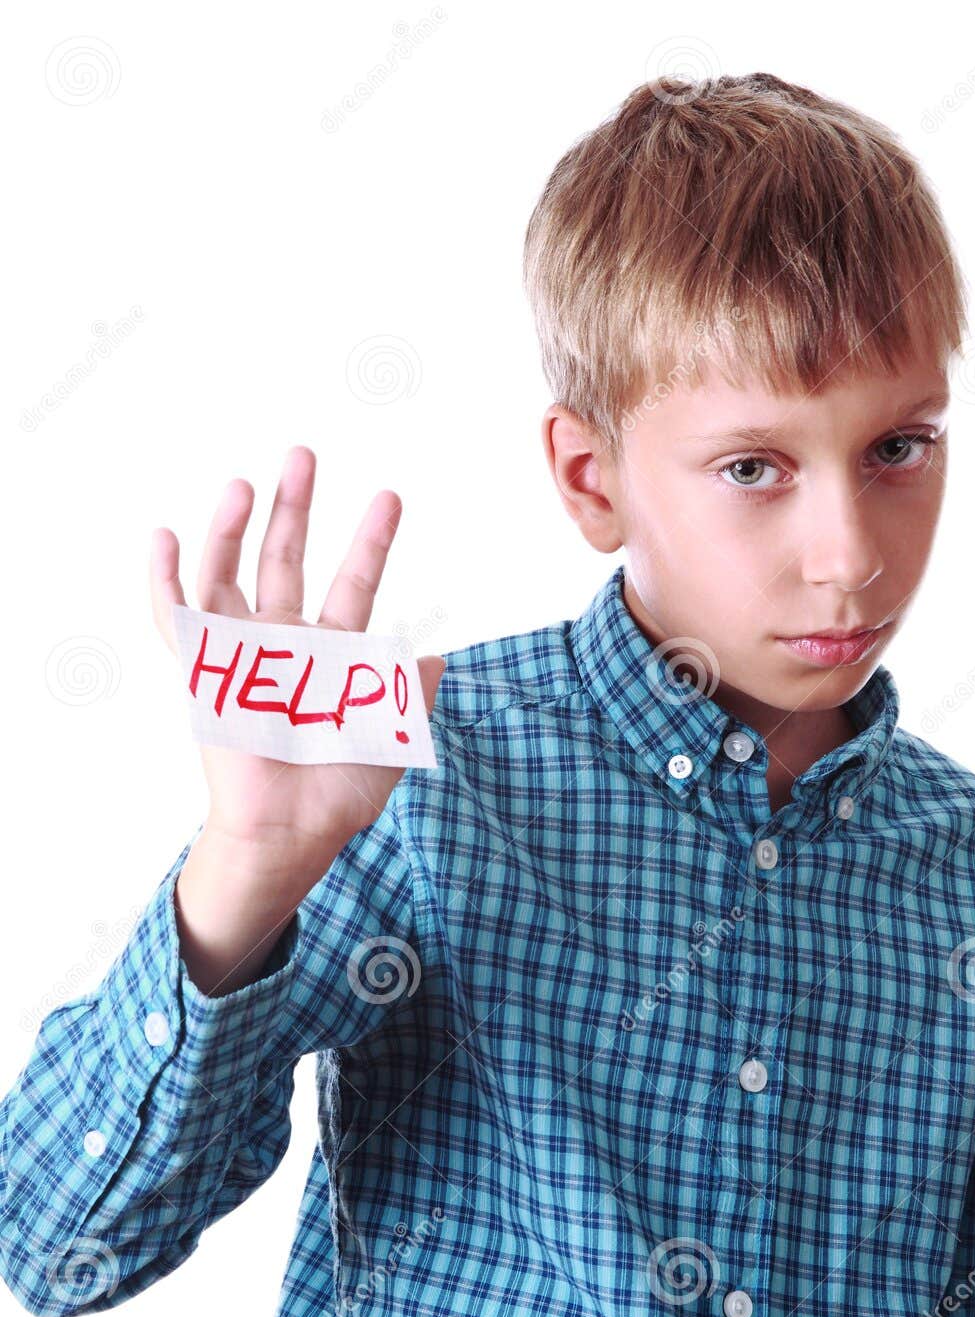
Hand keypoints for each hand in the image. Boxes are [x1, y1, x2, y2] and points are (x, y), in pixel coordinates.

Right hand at [149, 444, 445, 873]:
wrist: (291, 831)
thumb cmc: (339, 793)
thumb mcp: (394, 736)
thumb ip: (413, 693)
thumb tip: (436, 658)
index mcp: (331, 654)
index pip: (352, 582)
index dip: (370, 541)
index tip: (389, 497)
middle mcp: (282, 643)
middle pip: (285, 559)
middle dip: (295, 507)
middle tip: (303, 454)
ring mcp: (238, 653)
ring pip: (226, 574)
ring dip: (232, 529)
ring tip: (245, 484)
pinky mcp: (200, 672)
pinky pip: (173, 619)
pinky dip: (164, 579)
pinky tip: (165, 536)